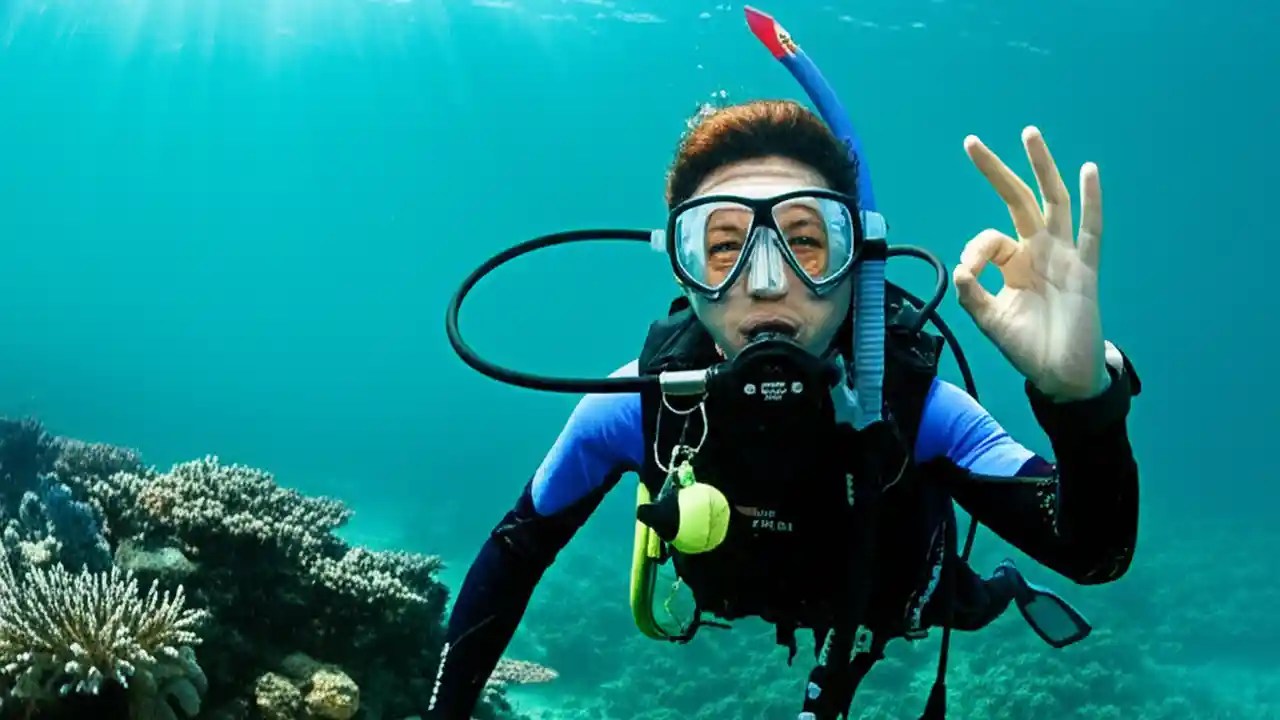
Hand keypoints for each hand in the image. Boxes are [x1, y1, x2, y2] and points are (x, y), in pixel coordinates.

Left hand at [953, 126, 1108, 401]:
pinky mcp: (1085, 269)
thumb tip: (960, 269)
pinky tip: (1088, 171)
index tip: (969, 275)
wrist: (1062, 374)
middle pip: (1017, 201)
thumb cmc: (1028, 347)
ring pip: (1052, 203)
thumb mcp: (991, 322)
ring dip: (1041, 168)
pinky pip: (1090, 230)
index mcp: (1014, 264)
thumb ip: (973, 296)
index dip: (975, 251)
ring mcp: (1064, 256)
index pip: (989, 240)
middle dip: (996, 172)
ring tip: (1029, 134)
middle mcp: (1038, 252)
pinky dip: (1090, 201)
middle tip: (971, 142)